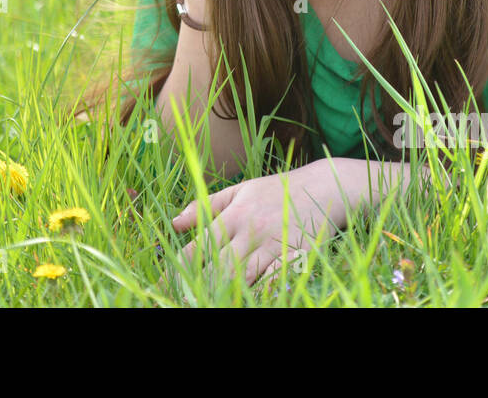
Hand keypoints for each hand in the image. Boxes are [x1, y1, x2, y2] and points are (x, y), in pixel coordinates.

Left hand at [169, 160, 346, 288]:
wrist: (324, 185)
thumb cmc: (276, 190)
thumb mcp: (241, 190)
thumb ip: (206, 206)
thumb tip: (174, 223)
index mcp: (235, 215)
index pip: (200, 245)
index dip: (178, 267)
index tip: (162, 284)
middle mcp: (252, 231)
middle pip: (220, 267)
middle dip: (198, 287)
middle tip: (180, 300)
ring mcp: (276, 245)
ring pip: (246, 277)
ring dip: (226, 292)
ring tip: (207, 302)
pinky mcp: (299, 257)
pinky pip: (277, 280)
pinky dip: (263, 291)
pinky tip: (248, 299)